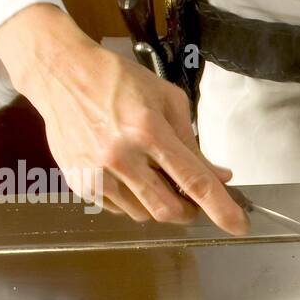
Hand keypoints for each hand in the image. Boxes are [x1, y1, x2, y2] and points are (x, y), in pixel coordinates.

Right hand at [0, 4, 248, 234]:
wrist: (61, 73)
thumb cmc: (119, 81)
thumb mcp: (166, 100)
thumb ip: (194, 142)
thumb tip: (220, 176)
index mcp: (148, 130)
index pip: (193, 179)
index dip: (220, 207)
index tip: (239, 226)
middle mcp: (121, 155)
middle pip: (168, 209)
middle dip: (189, 212)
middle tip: (193, 199)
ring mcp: (96, 172)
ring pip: (144, 215)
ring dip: (160, 205)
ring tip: (156, 178)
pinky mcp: (80, 182)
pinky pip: (119, 210)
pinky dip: (134, 202)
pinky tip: (130, 176)